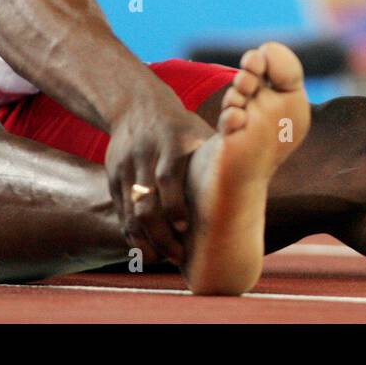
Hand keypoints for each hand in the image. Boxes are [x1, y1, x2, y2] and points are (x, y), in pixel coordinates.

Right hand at [104, 97, 211, 265]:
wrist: (136, 105)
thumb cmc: (181, 126)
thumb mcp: (199, 132)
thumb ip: (220, 156)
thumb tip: (252, 184)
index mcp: (172, 142)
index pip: (168, 178)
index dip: (175, 206)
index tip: (186, 229)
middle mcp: (146, 155)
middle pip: (146, 201)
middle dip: (160, 234)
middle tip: (178, 256)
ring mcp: (126, 166)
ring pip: (131, 211)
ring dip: (145, 239)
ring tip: (161, 259)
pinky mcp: (114, 176)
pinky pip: (121, 210)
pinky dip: (132, 232)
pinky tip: (146, 248)